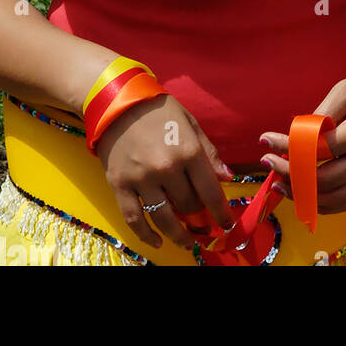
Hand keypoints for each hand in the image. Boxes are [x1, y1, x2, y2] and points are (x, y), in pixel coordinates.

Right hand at [98, 96, 234, 251]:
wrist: (118, 103)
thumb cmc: (159, 111)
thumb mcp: (190, 123)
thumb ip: (209, 152)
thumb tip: (227, 177)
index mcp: (188, 151)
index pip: (210, 191)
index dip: (221, 212)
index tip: (227, 225)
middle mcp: (167, 168)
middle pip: (188, 206)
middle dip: (198, 216)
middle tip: (203, 222)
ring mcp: (142, 179)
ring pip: (164, 218)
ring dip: (178, 235)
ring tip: (187, 241)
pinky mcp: (120, 186)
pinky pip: (134, 219)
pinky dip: (146, 235)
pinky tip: (156, 242)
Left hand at [259, 67, 345, 213]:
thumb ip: (322, 113)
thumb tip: (296, 137)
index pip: (315, 150)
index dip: (286, 147)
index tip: (265, 140)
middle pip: (321, 180)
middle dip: (290, 174)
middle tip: (268, 162)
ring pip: (332, 199)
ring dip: (303, 196)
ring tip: (279, 183)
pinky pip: (345, 202)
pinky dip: (322, 204)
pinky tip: (303, 194)